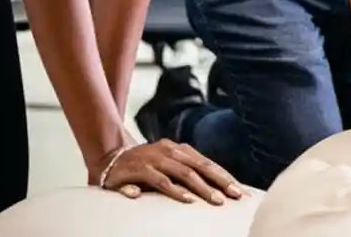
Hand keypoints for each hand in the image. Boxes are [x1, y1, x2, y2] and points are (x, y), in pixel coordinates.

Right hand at [99, 140, 243, 203]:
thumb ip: (187, 173)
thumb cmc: (145, 167)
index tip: (240, 191)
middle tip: (234, 196)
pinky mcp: (138, 169)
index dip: (224, 176)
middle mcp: (168, 151)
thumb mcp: (168, 167)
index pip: (207, 163)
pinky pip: (159, 181)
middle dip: (219, 181)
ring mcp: (154, 159)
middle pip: (199, 167)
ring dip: (201, 188)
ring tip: (215, 200)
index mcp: (179, 149)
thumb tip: (217, 187)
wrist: (110, 159)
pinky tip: (186, 200)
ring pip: (182, 173)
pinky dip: (173, 190)